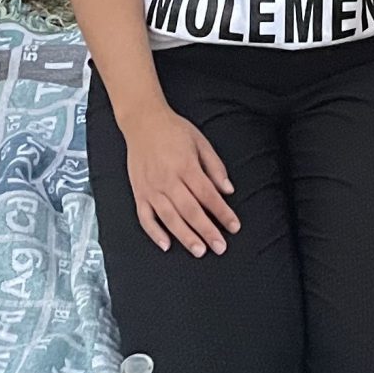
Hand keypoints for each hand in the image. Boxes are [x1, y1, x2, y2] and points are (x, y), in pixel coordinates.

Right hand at [123, 104, 237, 254]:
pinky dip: (154, 233)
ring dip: (185, 236)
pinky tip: (166, 245)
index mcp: (186, 165)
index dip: (222, 212)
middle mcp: (168, 179)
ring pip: (169, 217)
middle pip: (190, 210)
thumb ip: (215, 167)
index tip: (234, 227)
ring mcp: (151, 188)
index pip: (208, 194)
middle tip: (220, 247)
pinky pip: (145, 217)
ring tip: (199, 251)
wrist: (143, 121)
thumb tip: (228, 190)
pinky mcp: (139, 193)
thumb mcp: (200, 141)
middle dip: (207, 230)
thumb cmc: (174, 130)